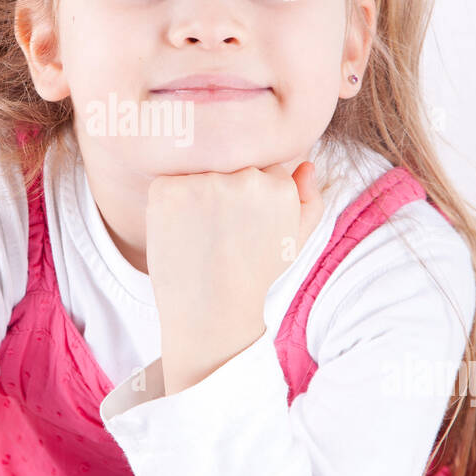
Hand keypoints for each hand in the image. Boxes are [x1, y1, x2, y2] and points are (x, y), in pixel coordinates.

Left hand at [145, 160, 324, 388]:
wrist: (210, 311)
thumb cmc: (253, 276)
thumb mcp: (293, 242)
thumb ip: (309, 202)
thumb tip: (306, 164)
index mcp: (278, 186)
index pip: (260, 169)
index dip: (246, 198)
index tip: (240, 225)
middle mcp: (244, 178)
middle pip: (229, 166)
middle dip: (222, 192)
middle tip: (217, 232)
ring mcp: (204, 182)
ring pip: (198, 172)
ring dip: (194, 195)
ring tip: (198, 235)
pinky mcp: (169, 189)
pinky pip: (167, 184)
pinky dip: (167, 205)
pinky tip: (177, 233)